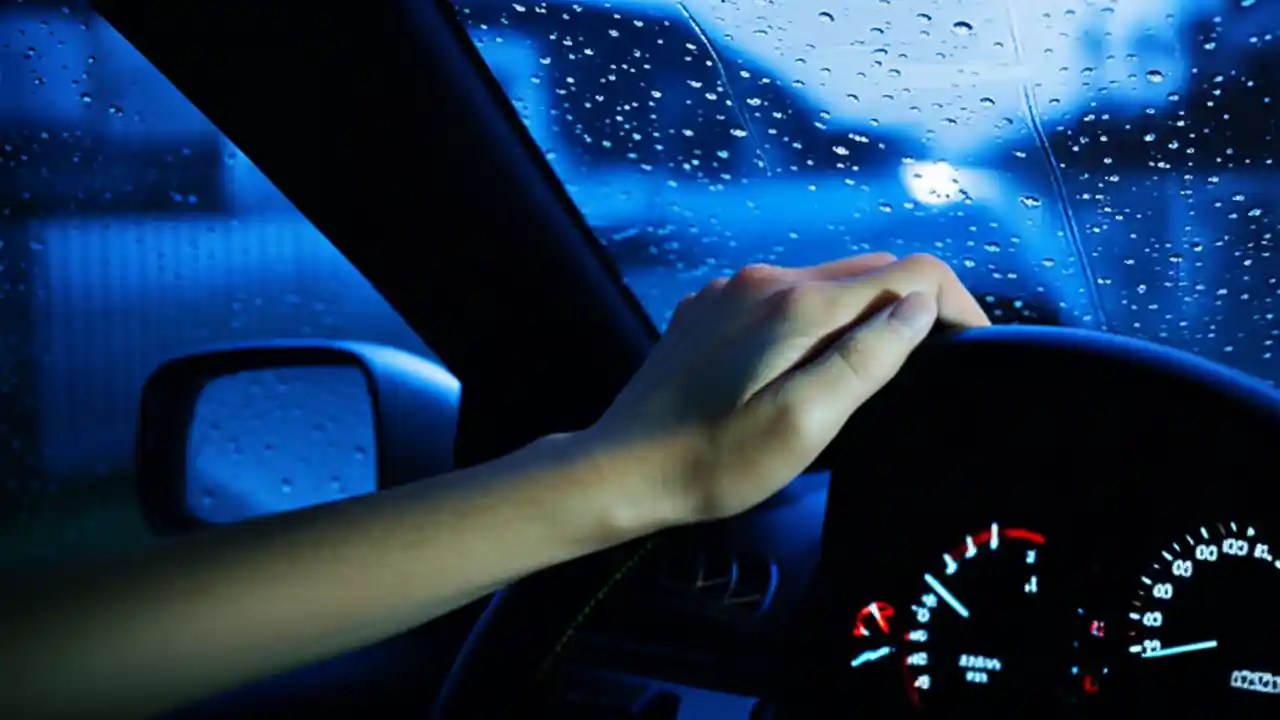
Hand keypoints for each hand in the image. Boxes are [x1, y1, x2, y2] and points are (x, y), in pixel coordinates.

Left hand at [587, 253, 989, 527]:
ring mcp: (731, 290)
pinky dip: (814, 318)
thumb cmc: (714, 462)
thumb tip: (918, 308)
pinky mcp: (709, 309)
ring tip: (874, 366)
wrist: (620, 469)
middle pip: (869, 270)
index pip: (908, 273)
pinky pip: (782, 296)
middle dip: (913, 303)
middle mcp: (765, 280)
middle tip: (935, 359)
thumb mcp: (804, 425)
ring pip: (825, 282)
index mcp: (798, 305)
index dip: (954, 304)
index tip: (973, 345)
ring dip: (862, 311)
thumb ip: (865, 360)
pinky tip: (805, 362)